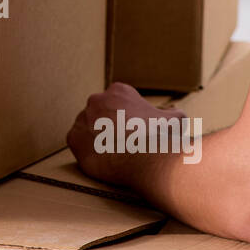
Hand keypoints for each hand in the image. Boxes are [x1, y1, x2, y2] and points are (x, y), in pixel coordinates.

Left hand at [66, 82, 186, 185]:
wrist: (142, 157)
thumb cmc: (158, 137)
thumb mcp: (175, 120)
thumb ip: (174, 113)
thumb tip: (176, 114)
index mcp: (118, 91)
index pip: (118, 102)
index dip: (127, 117)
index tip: (134, 130)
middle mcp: (96, 100)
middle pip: (100, 113)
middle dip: (109, 126)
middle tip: (122, 142)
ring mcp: (82, 118)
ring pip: (88, 127)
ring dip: (96, 137)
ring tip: (111, 153)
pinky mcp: (73, 137)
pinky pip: (77, 142)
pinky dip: (86, 150)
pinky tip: (100, 158)